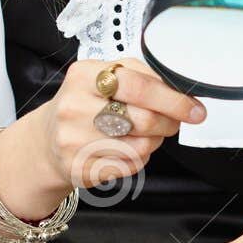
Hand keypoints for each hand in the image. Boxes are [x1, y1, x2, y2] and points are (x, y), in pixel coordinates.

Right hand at [34, 56, 206, 195]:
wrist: (48, 140)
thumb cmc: (85, 104)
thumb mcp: (104, 77)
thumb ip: (141, 76)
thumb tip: (181, 93)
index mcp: (84, 75)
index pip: (139, 85)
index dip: (173, 100)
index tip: (194, 109)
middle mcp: (74, 106)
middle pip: (143, 119)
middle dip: (168, 122)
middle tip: (173, 122)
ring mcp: (73, 140)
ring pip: (140, 146)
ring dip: (154, 141)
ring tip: (146, 134)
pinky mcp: (79, 168)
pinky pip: (129, 166)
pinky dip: (139, 158)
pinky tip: (128, 148)